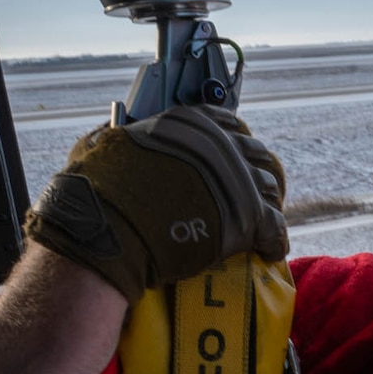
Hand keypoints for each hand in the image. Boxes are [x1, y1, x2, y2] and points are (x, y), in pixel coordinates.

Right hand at [22, 105, 287, 301]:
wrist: (107, 228)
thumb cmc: (96, 192)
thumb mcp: (104, 145)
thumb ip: (122, 137)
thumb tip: (113, 134)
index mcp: (189, 123)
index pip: (231, 126)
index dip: (236, 146)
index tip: (236, 163)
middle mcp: (219, 143)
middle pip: (256, 155)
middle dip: (255, 176)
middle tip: (252, 199)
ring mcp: (236, 178)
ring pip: (269, 188)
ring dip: (268, 206)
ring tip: (262, 225)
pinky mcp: (246, 216)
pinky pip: (276, 226)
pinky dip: (274, 240)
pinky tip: (269, 250)